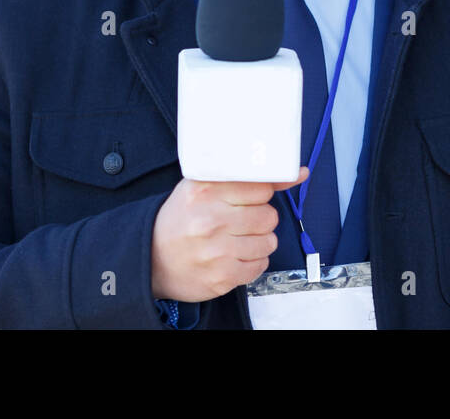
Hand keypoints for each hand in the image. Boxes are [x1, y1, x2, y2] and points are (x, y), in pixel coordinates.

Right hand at [151, 166, 308, 302]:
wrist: (151, 258)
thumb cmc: (181, 220)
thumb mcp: (203, 187)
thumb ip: (248, 179)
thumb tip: (298, 173)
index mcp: (205, 190)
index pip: (261, 187)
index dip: (260, 194)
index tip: (251, 199)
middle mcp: (210, 219)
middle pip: (269, 215)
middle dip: (261, 219)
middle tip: (242, 221)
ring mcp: (217, 250)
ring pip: (269, 241)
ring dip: (259, 241)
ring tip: (238, 239)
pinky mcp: (222, 276)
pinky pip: (260, 265)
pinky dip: (253, 261)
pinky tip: (235, 255)